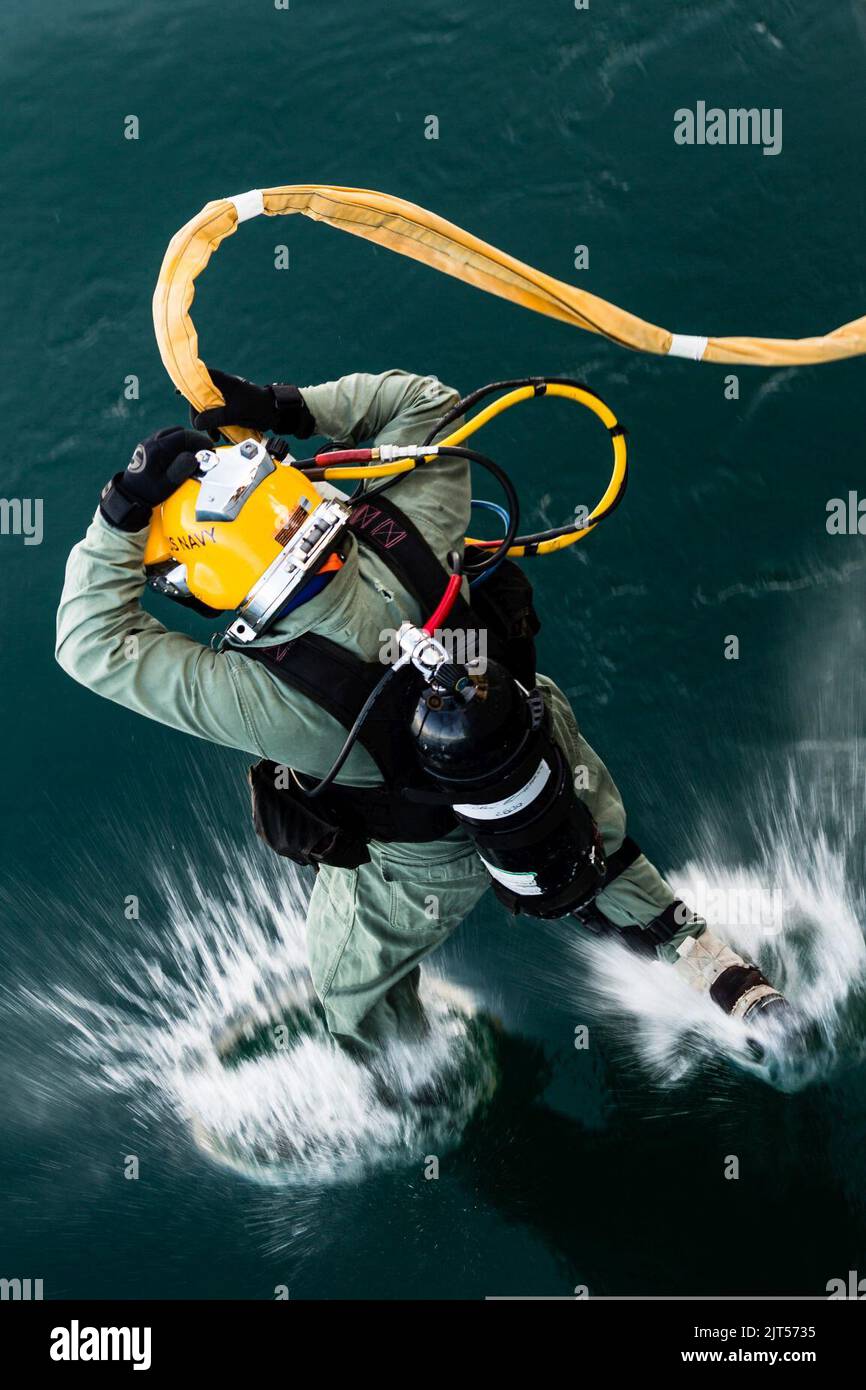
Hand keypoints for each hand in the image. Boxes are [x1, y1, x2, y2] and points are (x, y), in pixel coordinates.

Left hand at [100, 426, 212, 530]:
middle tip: (205, 451)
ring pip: (173, 433)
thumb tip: (193, 456)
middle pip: (178, 431)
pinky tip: (183, 455)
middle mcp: (152, 441)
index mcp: (157, 448)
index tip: (210, 448)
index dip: (199, 440)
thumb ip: (179, 470)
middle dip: (194, 439)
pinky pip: (167, 438)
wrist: (129, 495)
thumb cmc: (148, 493)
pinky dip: (178, 444)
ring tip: (195, 453)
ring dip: (186, 441)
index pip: (183, 436)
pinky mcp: (149, 446)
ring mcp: (149, 442)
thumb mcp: (166, 485)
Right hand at [191, 367, 314, 439]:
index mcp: (222, 381)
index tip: (177, 393)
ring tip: (216, 437)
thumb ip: (215, 417)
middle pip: (200, 399)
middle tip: (204, 430)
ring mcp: (225, 399)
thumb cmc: (258, 407)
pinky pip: (218, 417)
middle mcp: (221, 388)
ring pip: (208, 410)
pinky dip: (218, 427)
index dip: (188, 384)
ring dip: (210, 425)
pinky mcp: (230, 409)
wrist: (277, 413)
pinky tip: (222, 436)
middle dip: (201, 416)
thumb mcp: (235, 413)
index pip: (199, 378)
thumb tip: (197, 423)